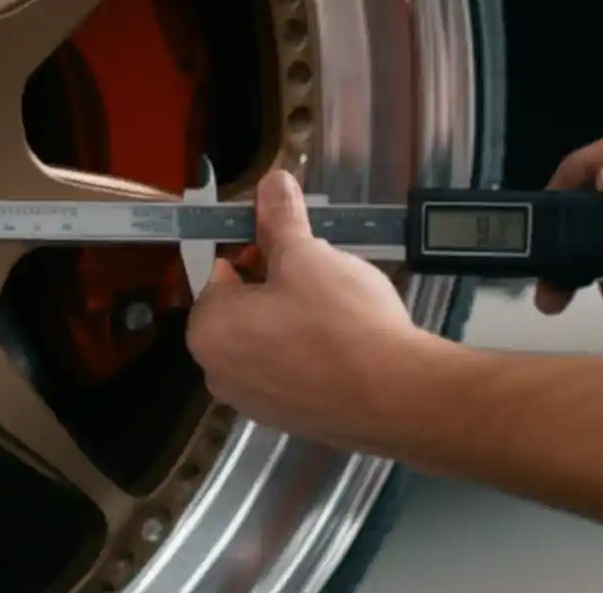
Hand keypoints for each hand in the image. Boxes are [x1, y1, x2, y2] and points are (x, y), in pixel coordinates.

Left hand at [186, 170, 448, 449]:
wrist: (394, 395)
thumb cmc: (339, 321)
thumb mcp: (307, 255)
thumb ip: (281, 219)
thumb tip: (271, 182)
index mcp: (207, 330)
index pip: (221, 272)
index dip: (259, 252)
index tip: (294, 249)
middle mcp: (219, 373)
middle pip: (243, 310)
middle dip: (276, 288)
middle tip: (321, 278)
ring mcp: (253, 403)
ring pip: (269, 340)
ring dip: (294, 320)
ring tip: (338, 311)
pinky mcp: (289, 420)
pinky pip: (291, 371)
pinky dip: (311, 355)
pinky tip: (345, 346)